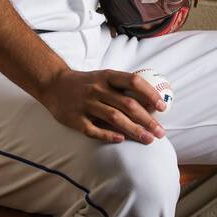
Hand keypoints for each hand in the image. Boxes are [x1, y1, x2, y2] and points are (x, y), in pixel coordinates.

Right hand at [41, 68, 167, 143]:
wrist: (53, 84)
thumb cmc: (86, 83)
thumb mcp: (103, 78)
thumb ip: (122, 89)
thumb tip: (150, 106)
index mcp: (107, 76)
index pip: (133, 81)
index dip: (150, 94)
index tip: (162, 108)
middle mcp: (97, 89)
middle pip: (127, 104)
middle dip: (147, 119)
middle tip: (160, 132)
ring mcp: (85, 104)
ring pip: (114, 117)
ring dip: (133, 130)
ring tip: (148, 139)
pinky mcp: (74, 119)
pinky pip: (93, 129)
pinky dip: (108, 135)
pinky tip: (121, 140)